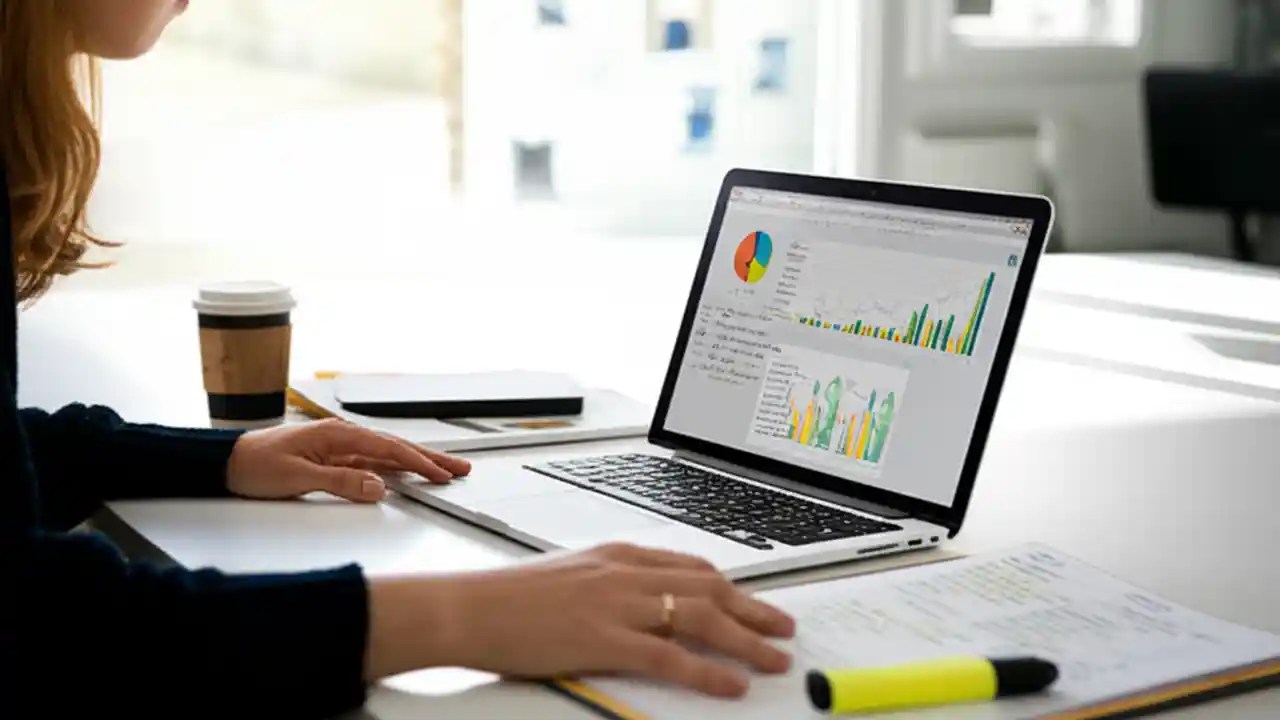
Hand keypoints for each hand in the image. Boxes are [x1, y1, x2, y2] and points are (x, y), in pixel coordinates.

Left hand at [225, 418, 470, 501]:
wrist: (227, 462)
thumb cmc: (255, 465)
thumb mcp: (297, 478)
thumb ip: (341, 482)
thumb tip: (379, 486)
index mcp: (337, 435)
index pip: (389, 449)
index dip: (418, 464)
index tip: (442, 476)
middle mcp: (343, 437)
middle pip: (396, 447)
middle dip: (431, 458)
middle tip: (461, 468)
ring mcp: (340, 447)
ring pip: (388, 455)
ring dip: (417, 462)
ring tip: (445, 469)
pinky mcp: (334, 459)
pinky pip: (373, 462)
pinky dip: (396, 468)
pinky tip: (408, 474)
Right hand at [366, 543, 795, 696]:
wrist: (469, 607)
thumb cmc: (510, 598)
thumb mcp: (571, 576)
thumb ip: (612, 584)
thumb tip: (643, 601)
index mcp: (618, 556)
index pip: (690, 566)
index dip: (730, 586)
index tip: (753, 600)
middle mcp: (625, 573)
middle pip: (708, 587)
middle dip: (752, 609)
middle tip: (782, 628)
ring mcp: (617, 604)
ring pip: (700, 616)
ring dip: (746, 639)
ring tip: (773, 658)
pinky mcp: (604, 639)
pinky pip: (671, 657)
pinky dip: (708, 672)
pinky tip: (732, 684)